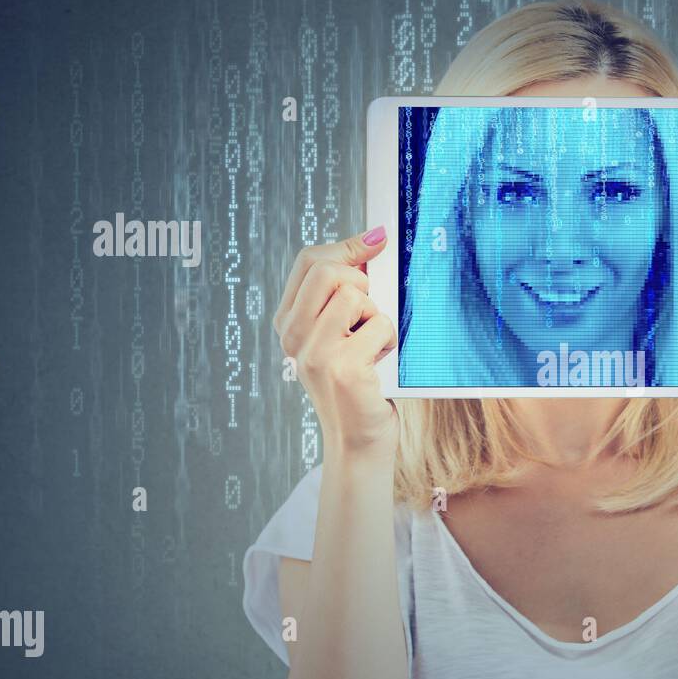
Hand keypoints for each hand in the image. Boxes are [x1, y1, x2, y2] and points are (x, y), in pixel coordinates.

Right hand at [272, 227, 398, 459]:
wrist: (357, 442)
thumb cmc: (357, 382)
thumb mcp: (340, 332)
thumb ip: (344, 289)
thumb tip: (372, 237)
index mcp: (288, 322)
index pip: (309, 260)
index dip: (346, 246)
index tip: (375, 241)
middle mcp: (293, 335)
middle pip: (327, 270)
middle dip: (361, 281)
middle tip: (368, 312)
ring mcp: (314, 352)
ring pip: (356, 295)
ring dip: (377, 317)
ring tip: (370, 346)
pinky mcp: (342, 367)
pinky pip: (381, 324)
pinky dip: (389, 341)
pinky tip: (378, 363)